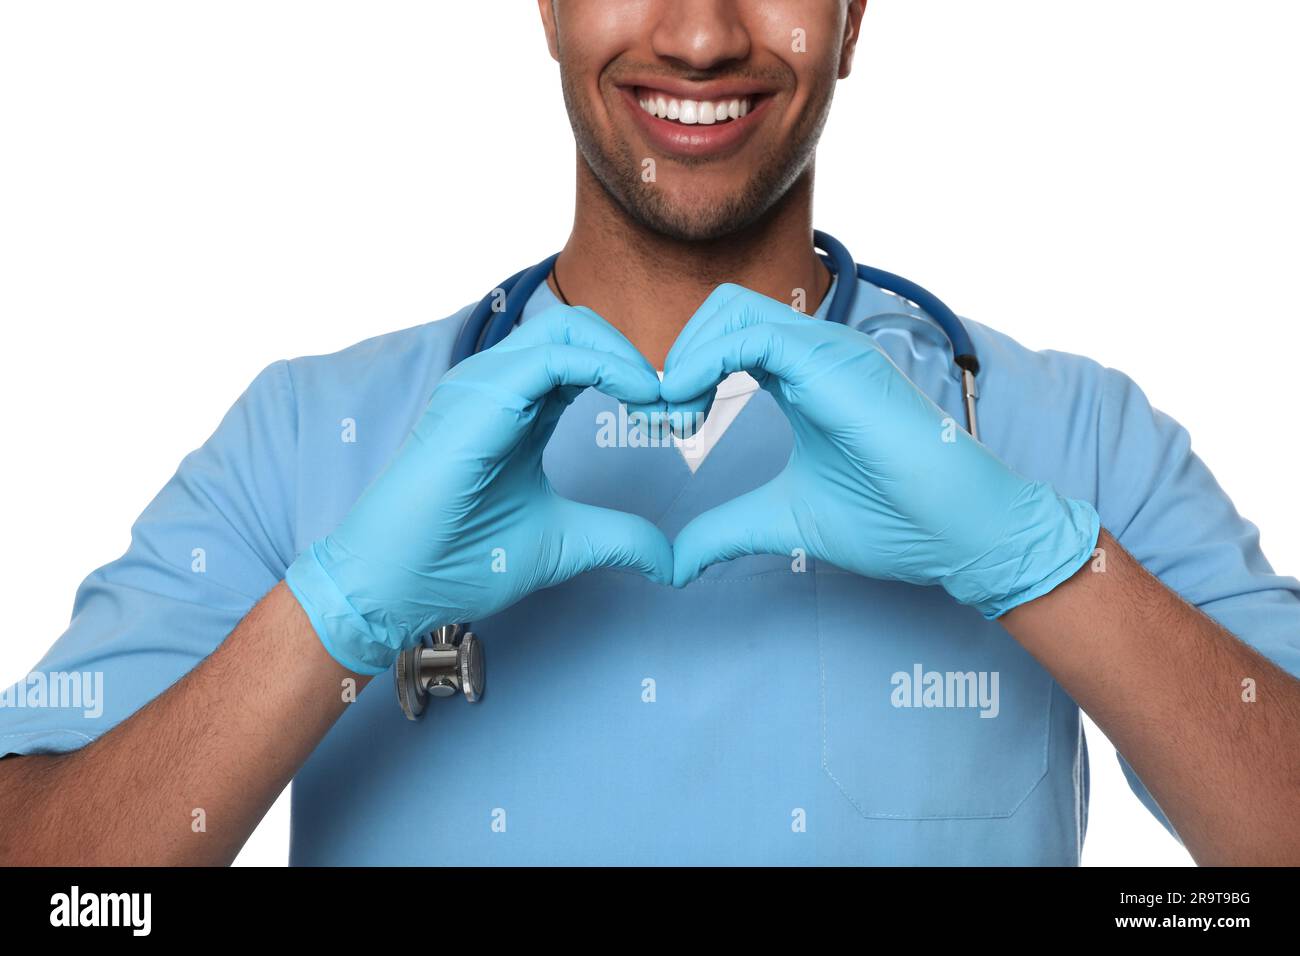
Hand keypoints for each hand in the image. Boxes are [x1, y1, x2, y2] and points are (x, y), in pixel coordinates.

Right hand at [286, 305, 672, 673]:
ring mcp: (482, 385)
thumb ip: (617, 537)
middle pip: (581, 330)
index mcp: (518, 408)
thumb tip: (671, 561)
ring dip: (628, 359)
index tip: (680, 420)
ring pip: (569, 329)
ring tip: (663, 404)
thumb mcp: (562, 544)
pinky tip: (640, 398)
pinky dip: (606, 366)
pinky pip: (550, 357)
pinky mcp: (475, 400)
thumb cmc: (457, 561)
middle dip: (639, 358)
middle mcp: (497, 385)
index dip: (638, 377)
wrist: (391, 588)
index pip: (586, 357)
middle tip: (679, 407)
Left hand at [660, 284, 1099, 616]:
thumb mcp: (785, 521)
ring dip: (686, 355)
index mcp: (803, 377)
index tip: (662, 424)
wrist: (963, 534)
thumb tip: (676, 562)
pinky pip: (754, 335)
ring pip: (733, 310)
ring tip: (672, 413)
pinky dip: (706, 359)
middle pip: (723, 310)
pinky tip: (687, 403)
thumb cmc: (893, 521)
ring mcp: (830, 351)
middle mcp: (816, 352)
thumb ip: (727, 529)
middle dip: (678, 353)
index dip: (684, 371)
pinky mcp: (836, 364)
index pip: (728, 337)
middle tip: (661, 416)